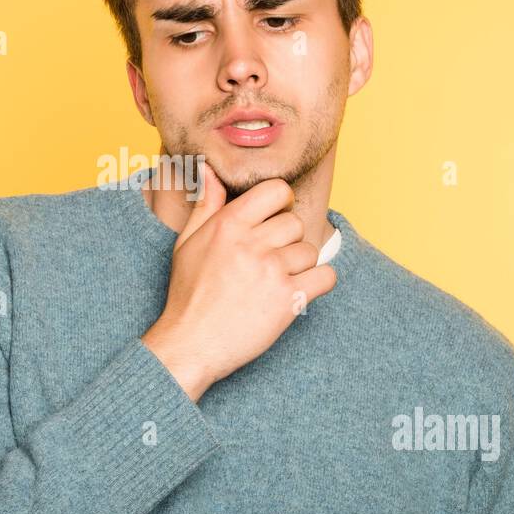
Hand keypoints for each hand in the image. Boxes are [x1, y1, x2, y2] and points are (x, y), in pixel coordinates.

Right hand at [142, 162, 336, 401]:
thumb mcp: (187, 243)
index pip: (276, 191)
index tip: (274, 218)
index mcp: (228, 225)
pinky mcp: (288, 300)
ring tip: (275, 282)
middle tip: (270, 260)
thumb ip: (206, 205)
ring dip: (298, 266)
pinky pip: (326, 277)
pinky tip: (299, 291)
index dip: (281, 203)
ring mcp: (272, 271)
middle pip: (295, 223)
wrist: (191, 343)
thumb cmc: (188, 294)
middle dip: (287, 240)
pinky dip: (319, 283)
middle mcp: (251, 244)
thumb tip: (210, 170)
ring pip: (310, 250)